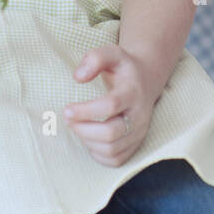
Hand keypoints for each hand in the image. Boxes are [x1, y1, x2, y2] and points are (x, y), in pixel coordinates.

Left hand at [63, 45, 160, 166]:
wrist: (146, 80)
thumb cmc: (123, 68)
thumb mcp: (112, 53)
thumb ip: (95, 58)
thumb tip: (78, 77)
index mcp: (133, 91)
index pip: (111, 106)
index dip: (86, 110)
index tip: (67, 109)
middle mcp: (139, 115)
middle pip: (111, 133)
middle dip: (84, 129)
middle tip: (69, 119)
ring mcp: (140, 132)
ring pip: (111, 149)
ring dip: (88, 141)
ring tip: (78, 126)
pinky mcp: (136, 144)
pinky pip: (115, 160)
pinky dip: (98, 154)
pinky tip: (90, 138)